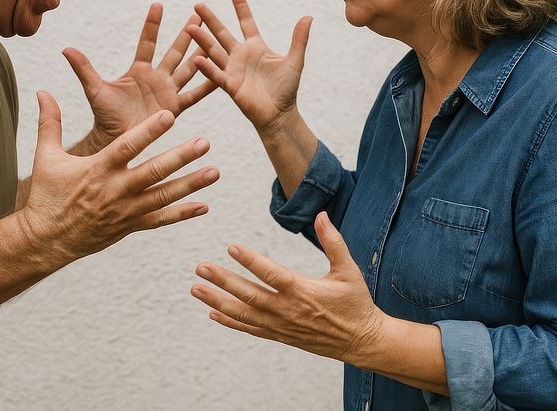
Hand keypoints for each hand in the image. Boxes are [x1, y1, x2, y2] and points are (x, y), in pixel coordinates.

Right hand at [20, 91, 219, 262]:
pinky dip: (182, 213)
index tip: (170, 115)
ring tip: (215, 171)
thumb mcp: (46, 156)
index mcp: (97, 169)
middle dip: (181, 157)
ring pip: (163, 196)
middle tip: (205, 142)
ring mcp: (125, 211)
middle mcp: (115, 190)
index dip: (149, 131)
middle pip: (153, 172)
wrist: (46, 240)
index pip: (127, 146)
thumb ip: (50, 122)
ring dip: (190, 184)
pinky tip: (204, 205)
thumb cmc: (47, 195)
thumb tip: (42, 91)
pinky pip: (160, 220)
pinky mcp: (130, 226)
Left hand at [63, 3, 215, 147]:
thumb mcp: (95, 89)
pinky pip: (194, 94)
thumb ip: (84, 68)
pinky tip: (220, 73)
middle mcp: (156, 78)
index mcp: (138, 71)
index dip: (152, 25)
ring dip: (200, 53)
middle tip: (198, 14)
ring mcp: (168, 92)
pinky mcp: (176, 107)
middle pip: (174, 51)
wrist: (116, 141)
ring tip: (213, 38)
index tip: (158, 4)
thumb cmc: (104, 116)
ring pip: (188, 69)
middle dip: (186, 33)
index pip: (147, 43)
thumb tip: (65, 49)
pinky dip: (207, 84)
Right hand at [188, 0, 311, 134]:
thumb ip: (299, 39)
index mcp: (255, 46)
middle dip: (211, 19)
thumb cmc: (286, 88)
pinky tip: (198, 58)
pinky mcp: (229, 85)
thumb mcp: (294, 61)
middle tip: (198, 5)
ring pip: (214, 51)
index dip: (240, 5)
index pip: (246, 21)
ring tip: (190, 27)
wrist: (279, 114)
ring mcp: (232, 69)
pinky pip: (216, 74)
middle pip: (223, 33)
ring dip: (203, 40)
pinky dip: (207, 67)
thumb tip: (308, 17)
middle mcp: (240, 55)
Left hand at [190, 212, 384, 364]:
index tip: (231, 247)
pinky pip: (250, 329)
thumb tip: (322, 215)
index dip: (251, 261)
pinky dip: (230, 321)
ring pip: (244, 314)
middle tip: (200, 268)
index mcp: (304, 291)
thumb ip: (333, 242)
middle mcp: (288, 310)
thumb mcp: (348, 270)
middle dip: (223, 281)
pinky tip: (212, 312)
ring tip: (195, 289)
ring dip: (218, 301)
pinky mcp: (280, 336)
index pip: (272, 274)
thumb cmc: (355, 302)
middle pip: (250, 295)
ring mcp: (281, 326)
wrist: (361, 341)